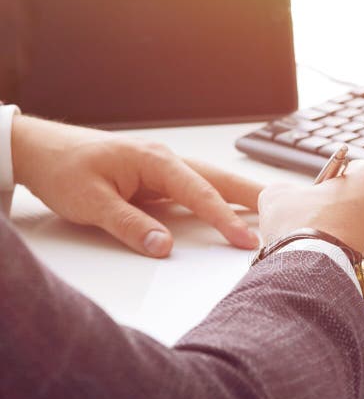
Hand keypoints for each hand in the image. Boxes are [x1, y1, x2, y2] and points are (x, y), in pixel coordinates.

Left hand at [11, 116, 261, 256]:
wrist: (41, 151)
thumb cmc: (64, 169)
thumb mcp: (91, 203)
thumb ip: (131, 226)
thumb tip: (165, 247)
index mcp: (154, 160)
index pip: (200, 193)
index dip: (225, 219)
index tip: (246, 240)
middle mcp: (165, 160)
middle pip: (219, 179)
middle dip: (253, 196)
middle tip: (286, 210)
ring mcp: (164, 168)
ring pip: (213, 181)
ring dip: (241, 195)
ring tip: (270, 209)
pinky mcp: (158, 179)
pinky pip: (198, 189)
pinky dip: (221, 198)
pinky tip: (233, 208)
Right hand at [258, 160, 363, 304]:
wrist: (316, 283)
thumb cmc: (302, 235)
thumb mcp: (278, 198)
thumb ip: (289, 191)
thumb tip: (289, 199)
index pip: (354, 173)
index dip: (332, 188)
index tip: (318, 203)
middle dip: (348, 217)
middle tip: (320, 233)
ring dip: (357, 244)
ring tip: (330, 258)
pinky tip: (342, 274)